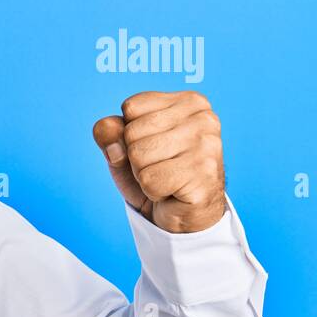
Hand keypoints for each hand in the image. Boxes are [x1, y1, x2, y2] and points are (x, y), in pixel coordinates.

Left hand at [92, 90, 225, 233]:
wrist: (183, 215)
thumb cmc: (156, 173)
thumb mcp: (124, 147)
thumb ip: (109, 132)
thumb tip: (109, 136)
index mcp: (188, 102)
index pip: (131, 107)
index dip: (129, 134)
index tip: (153, 146)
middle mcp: (203, 118)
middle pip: (132, 132)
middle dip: (135, 157)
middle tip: (159, 167)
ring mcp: (207, 146)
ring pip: (139, 156)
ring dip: (143, 175)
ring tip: (165, 178)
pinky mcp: (203, 174)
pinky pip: (150, 180)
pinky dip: (153, 191)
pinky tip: (172, 192)